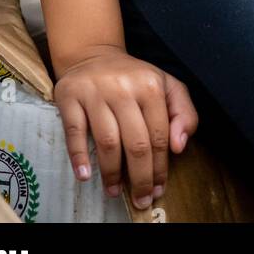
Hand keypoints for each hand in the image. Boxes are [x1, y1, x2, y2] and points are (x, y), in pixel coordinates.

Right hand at [53, 44, 198, 209]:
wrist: (93, 55)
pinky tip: (84, 175)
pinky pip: (74, 131)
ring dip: (112, 173)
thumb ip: (184, 113)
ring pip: (107, 141)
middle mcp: (124, 87)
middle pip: (136, 143)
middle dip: (141, 178)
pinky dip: (79, 156)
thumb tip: (179, 147)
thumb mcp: (167, 86)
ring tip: (114, 192)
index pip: (158, 135)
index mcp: (151, 85)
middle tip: (141, 199)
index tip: (159, 189)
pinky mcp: (69, 96)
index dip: (160, 167)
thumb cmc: (135, 79)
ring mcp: (95, 91)